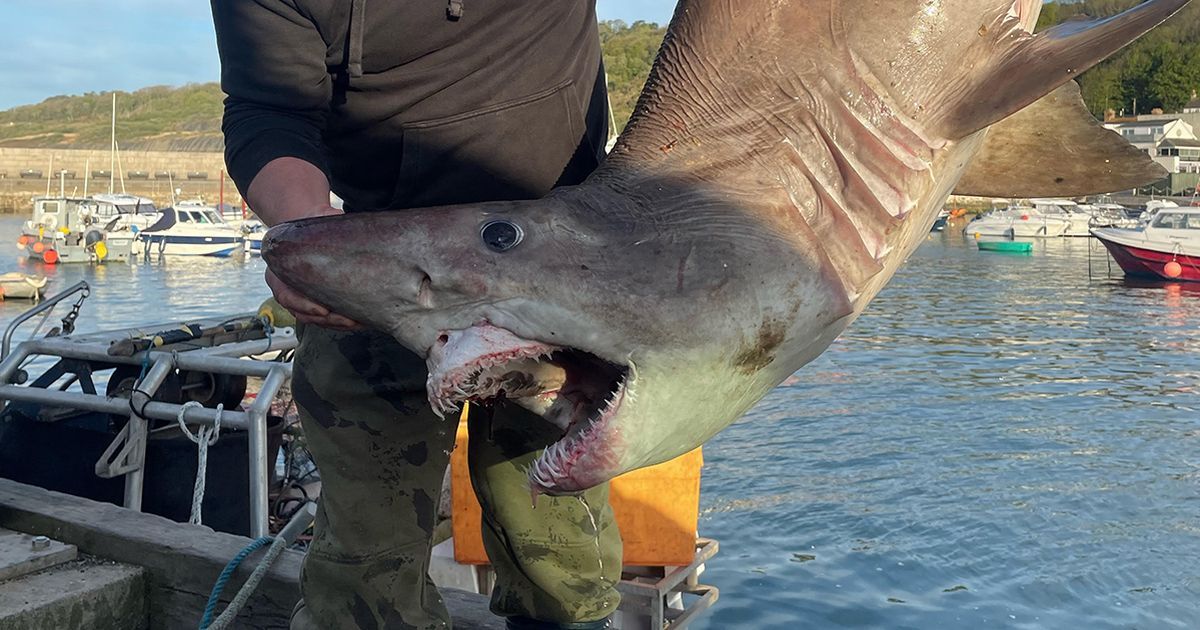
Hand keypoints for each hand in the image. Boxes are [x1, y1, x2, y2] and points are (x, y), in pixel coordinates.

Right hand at [247, 157, 359, 329]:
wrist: (309, 229)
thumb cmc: (310, 224)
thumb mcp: (314, 218)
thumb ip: (323, 218)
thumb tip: (337, 216)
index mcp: (279, 270)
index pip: (286, 295)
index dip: (303, 304)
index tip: (322, 309)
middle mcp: (286, 288)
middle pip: (302, 313)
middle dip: (326, 319)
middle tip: (348, 320)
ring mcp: (300, 298)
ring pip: (314, 319)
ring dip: (335, 324)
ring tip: (356, 322)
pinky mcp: (316, 302)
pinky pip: (325, 318)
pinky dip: (340, 321)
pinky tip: (359, 319)